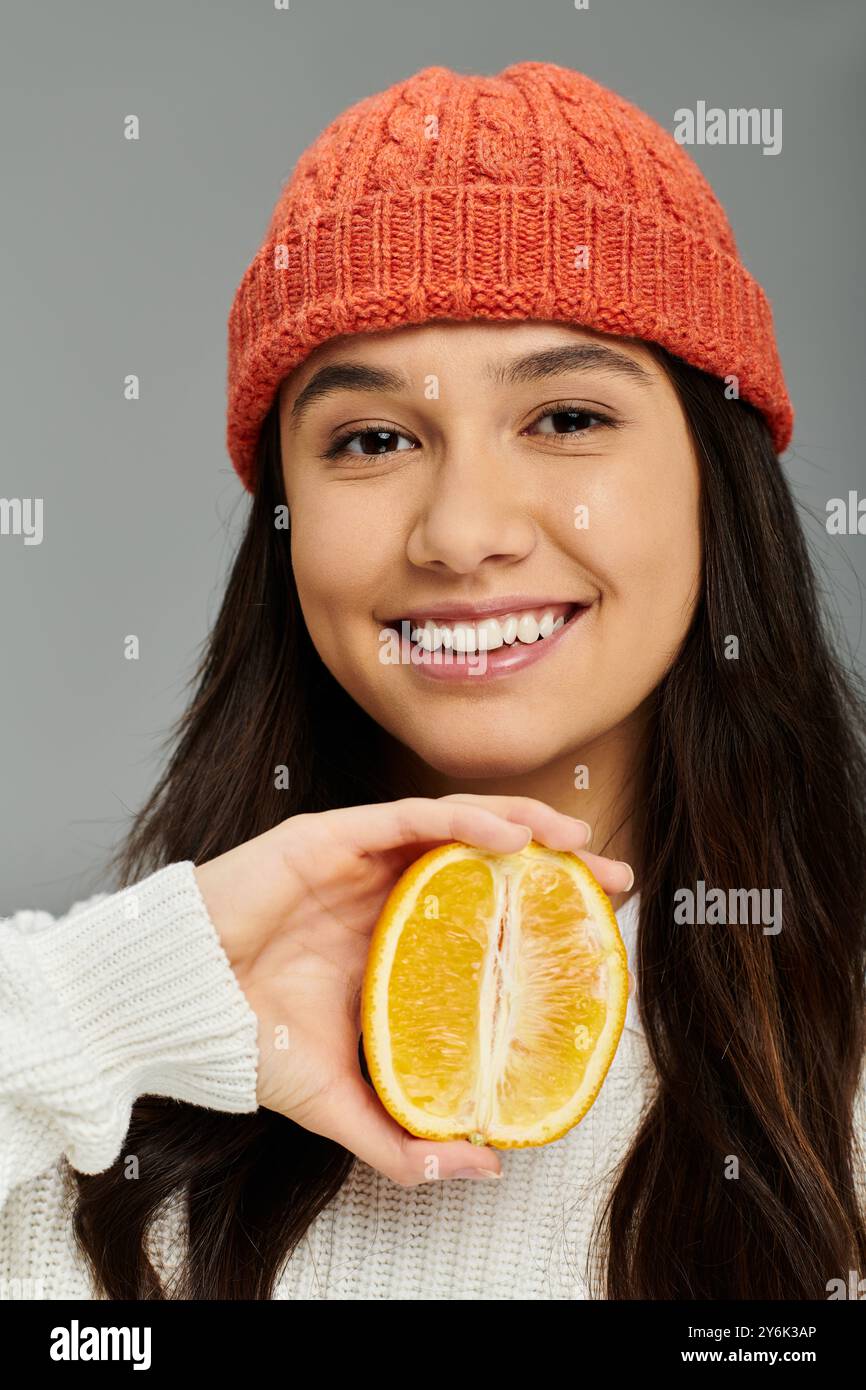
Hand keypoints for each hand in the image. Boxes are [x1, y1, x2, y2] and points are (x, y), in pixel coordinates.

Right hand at [193, 794, 633, 1186]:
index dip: (543, 918)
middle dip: (554, 867)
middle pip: (485, 864)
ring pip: (456, 825)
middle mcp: (388, 894)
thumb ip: (401, 1140)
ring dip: (522, 825)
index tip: (599, 932)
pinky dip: (463, 819)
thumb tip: (482, 1168)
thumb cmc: (248, 1041)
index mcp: (397, 942)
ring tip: (575, 844)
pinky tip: (508, 837)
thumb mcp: (339, 1101)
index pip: (485, 916)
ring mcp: (361, 862)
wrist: (178, 1007)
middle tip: (612, 881)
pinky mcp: (331, 837)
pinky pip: (408, 816)